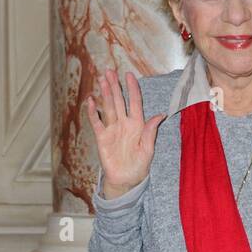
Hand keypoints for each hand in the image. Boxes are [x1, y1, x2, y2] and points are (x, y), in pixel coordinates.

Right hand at [86, 68, 165, 196]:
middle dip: (114, 86)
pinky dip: (93, 112)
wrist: (126, 180)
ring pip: (108, 107)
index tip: (129, 75)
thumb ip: (150, 132)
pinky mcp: (102, 137)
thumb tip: (159, 115)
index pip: (134, 102)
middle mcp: (124, 123)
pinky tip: (91, 101)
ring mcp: (112, 129)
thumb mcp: (148, 150)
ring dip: (105, 94)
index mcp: (137, 125)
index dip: (132, 89)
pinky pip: (97, 122)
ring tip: (101, 80)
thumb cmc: (139, 165)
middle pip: (119, 101)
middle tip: (109, 71)